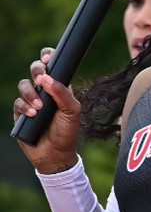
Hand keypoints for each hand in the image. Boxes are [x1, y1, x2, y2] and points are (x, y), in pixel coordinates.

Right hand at [15, 46, 83, 171]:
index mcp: (60, 88)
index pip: (53, 66)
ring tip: (39, 108)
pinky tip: (32, 115)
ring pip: (24, 85)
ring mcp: (31, 100)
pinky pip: (17, 102)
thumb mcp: (72, 112)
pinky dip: (24, 107)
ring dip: (30, 94)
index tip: (48, 58)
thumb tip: (48, 79)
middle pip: (35, 70)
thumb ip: (63, 94)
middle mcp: (45, 92)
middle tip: (42, 80)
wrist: (55, 154)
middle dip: (37, 71)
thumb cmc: (67, 132)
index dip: (48, 58)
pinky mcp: (20, 111)